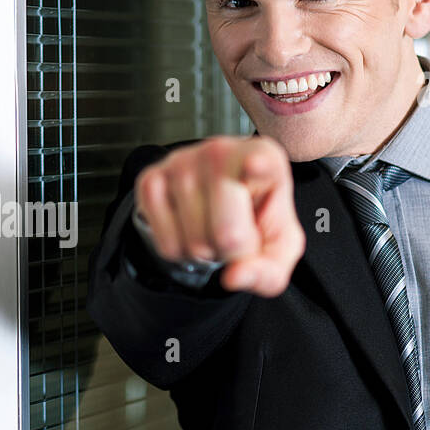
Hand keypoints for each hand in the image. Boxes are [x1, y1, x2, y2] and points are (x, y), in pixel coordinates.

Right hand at [133, 134, 304, 296]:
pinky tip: (189, 229)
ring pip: (195, 244)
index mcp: (266, 157)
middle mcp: (221, 152)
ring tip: (212, 228)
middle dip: (233, 253)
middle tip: (236, 236)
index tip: (255, 164)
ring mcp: (180, 163)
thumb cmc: (255, 217)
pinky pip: (167, 245)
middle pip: (228, 234)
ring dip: (205, 253)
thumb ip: (269, 270)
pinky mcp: (150, 180)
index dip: (258, 167)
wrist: (217, 199)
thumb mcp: (279, 245)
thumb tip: (234, 277)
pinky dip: (180, 251)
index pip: (261, 162)